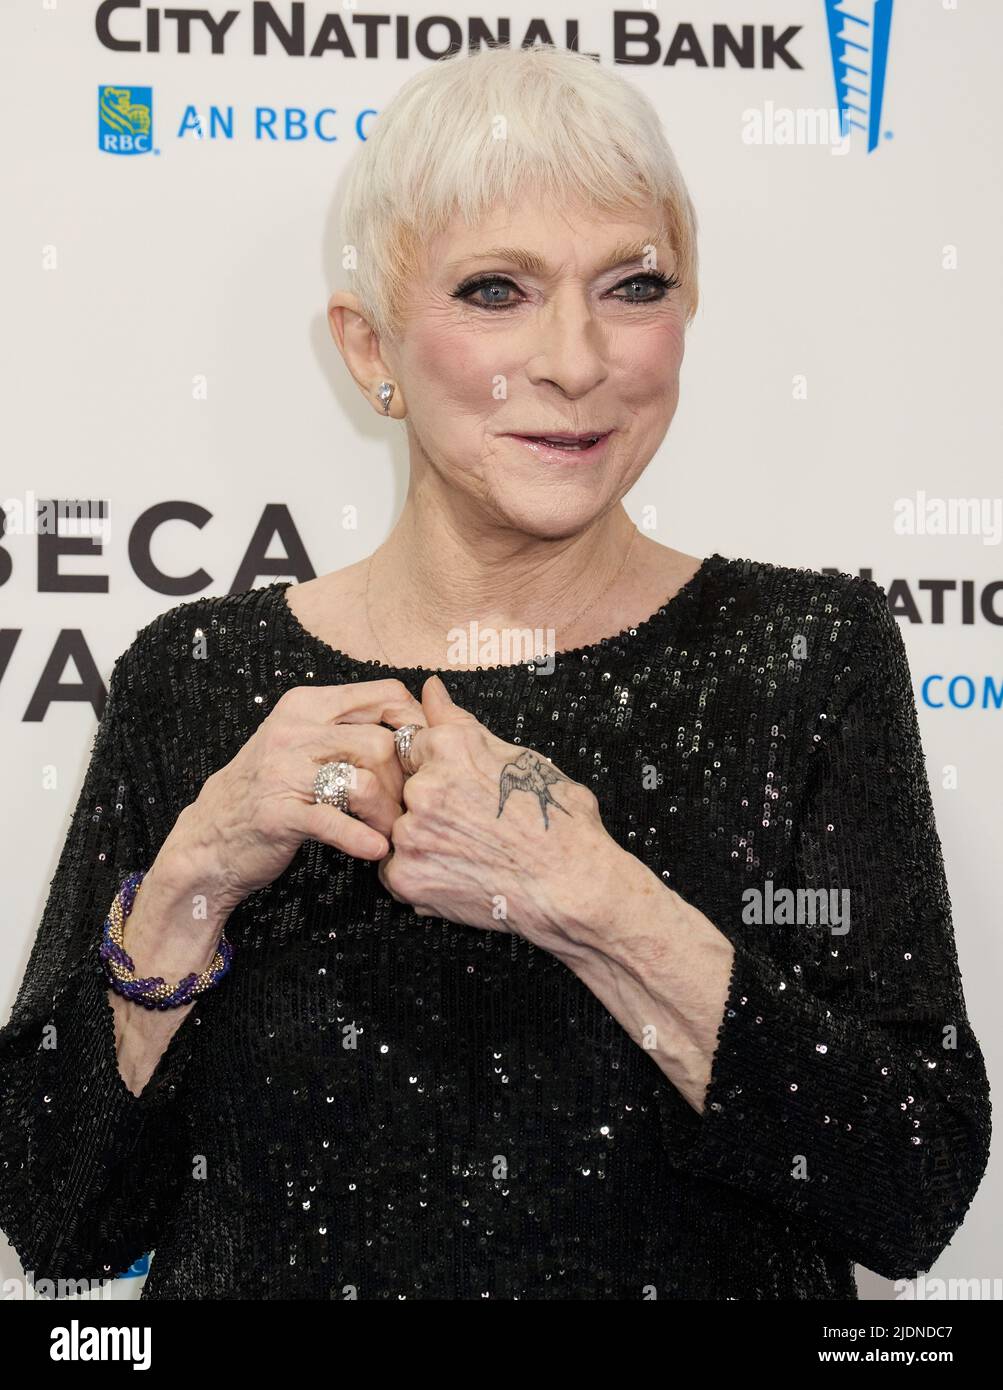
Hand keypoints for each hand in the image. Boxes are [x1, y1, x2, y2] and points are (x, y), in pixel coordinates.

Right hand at [175, 679, 426, 917]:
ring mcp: (283, 771)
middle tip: (405, 805)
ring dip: (388, 814)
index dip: (415, 723)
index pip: (383, 694)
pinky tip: (375, 850)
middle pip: (381, 742)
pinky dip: (363, 839)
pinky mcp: (278, 813)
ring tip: (390, 831)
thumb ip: (348, 725)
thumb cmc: (269, 789)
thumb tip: (414, 717)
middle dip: (403, 780)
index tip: (422, 754)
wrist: (209, 837)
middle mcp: (295, 730)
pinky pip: (336, 822)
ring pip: (365, 781)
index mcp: (308, 704)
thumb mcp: (302, 740)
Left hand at [378, 674, 621, 955]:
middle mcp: (422, 786)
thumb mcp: (516, 757)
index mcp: (448, 748)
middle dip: (429, 803)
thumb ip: (458, 722)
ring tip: (469, 852)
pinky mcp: (405, 876)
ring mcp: (410, 833)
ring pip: (399, 828)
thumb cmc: (556, 821)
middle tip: (472, 825)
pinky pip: (395, 869)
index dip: (437, 768)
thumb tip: (430, 688)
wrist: (573, 886)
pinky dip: (420, 872)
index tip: (461, 789)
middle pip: (403, 786)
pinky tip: (458, 874)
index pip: (412, 745)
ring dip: (423, 838)